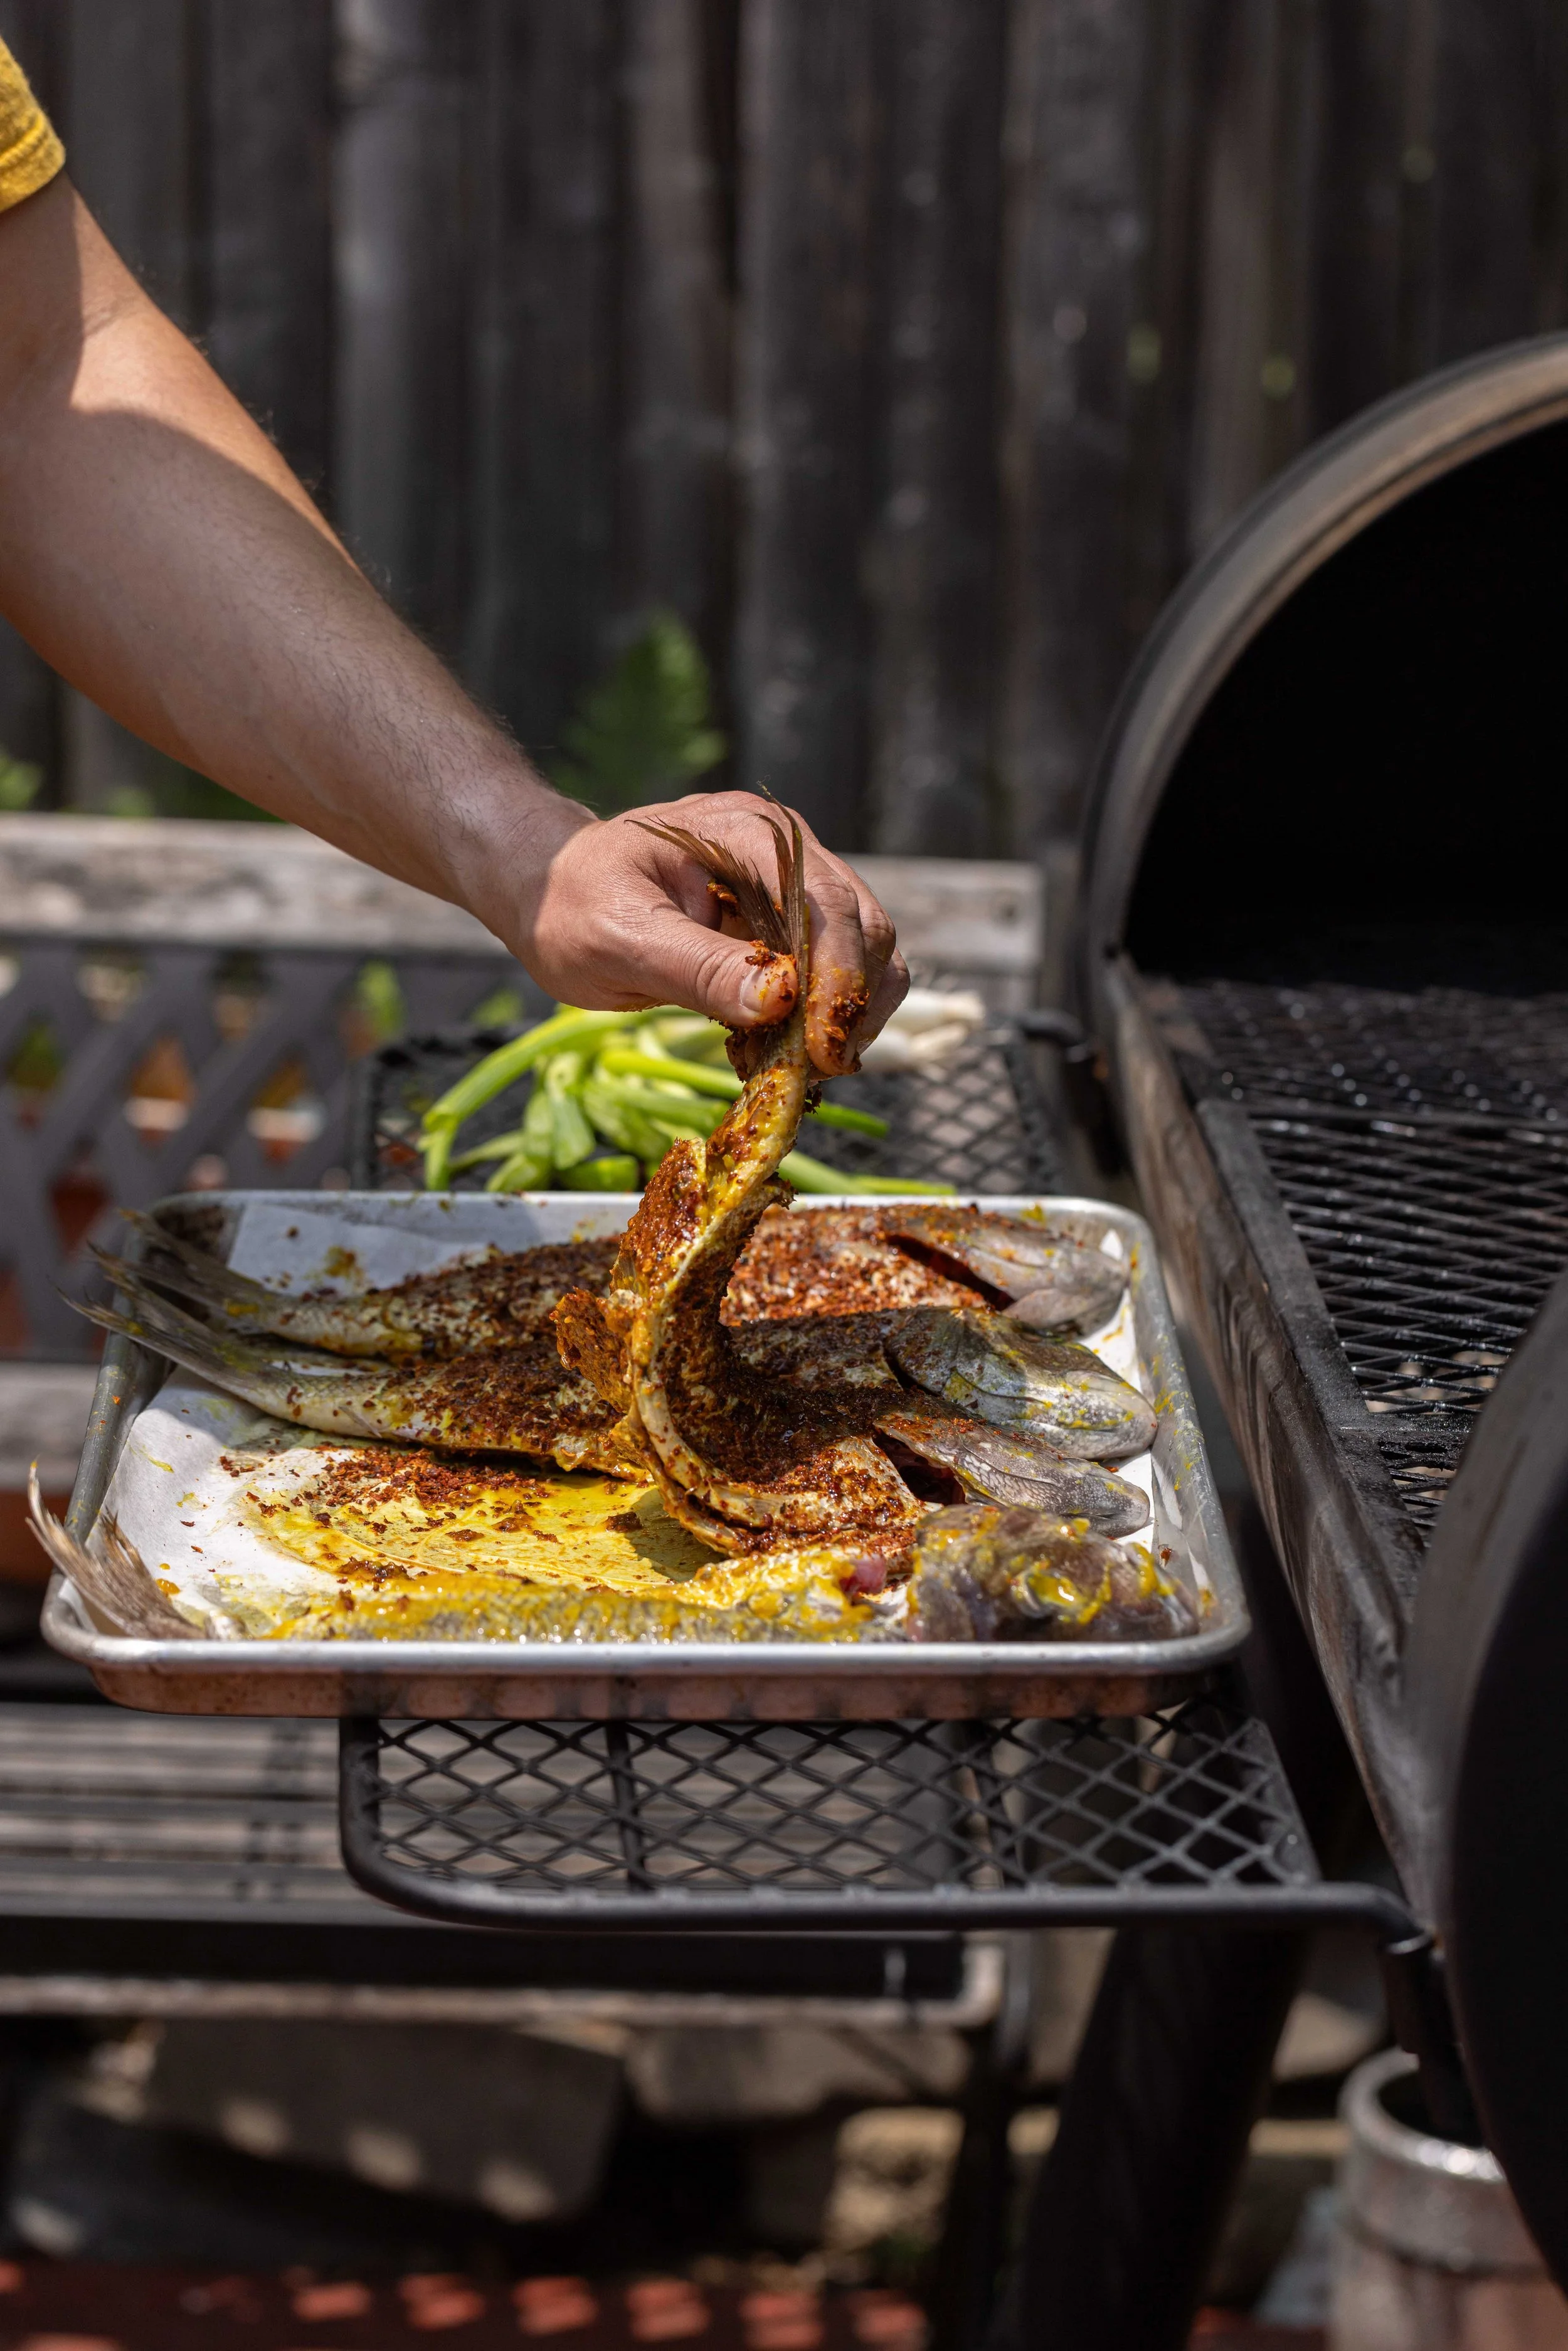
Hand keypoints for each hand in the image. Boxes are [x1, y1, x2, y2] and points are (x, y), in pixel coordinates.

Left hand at [508, 790, 907, 1077]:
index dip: (838, 978)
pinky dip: (825, 1019)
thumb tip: (778, 1003)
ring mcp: (793, 887)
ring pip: (867, 953)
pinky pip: (836, 975)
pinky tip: (786, 1050)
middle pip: (864, 926)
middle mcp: (786, 851)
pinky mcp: (789, 927)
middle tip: (815, 1070)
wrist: (552, 895)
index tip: (823, 1050)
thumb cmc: (573, 907)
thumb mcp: (620, 939)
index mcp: (747, 834)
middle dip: (852, 1003)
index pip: (824, 903)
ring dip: (848, 1015)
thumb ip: (697, 968)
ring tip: (802, 1066)